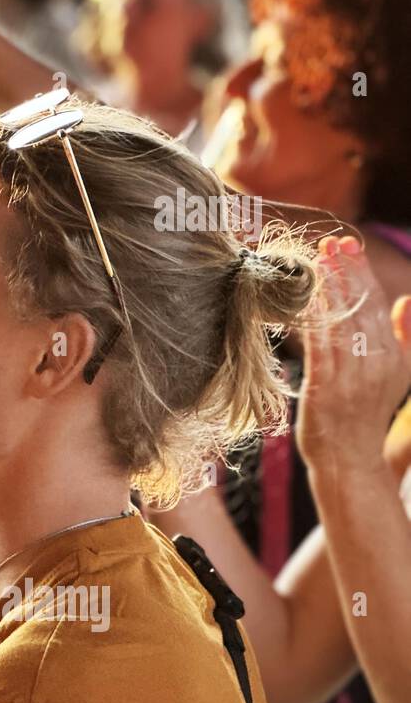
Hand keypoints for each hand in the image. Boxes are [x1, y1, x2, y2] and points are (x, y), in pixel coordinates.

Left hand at [298, 236, 410, 474]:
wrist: (350, 460)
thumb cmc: (367, 415)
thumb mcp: (399, 375)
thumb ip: (407, 337)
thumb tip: (407, 298)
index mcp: (395, 357)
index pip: (378, 305)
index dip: (362, 273)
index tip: (347, 246)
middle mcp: (377, 364)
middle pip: (360, 308)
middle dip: (345, 272)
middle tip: (330, 242)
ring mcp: (352, 378)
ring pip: (340, 322)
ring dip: (327, 289)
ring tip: (315, 261)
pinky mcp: (326, 390)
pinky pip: (319, 346)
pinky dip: (312, 319)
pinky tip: (302, 300)